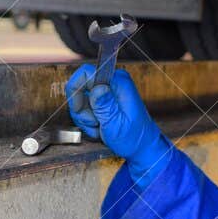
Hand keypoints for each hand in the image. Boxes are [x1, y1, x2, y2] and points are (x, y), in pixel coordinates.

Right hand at [64, 67, 173, 181]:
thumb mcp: (116, 124)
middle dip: (81, 109)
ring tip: (98, 128)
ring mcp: (108, 90)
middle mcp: (113, 82)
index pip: (86, 72)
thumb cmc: (134, 137)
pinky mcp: (105, 99)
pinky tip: (98, 128)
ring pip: (81, 99)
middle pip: (80, 87)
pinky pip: (86, 106)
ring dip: (85, 118)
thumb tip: (97, 88)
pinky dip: (88, 120)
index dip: (76, 89)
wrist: (141, 146)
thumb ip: (105, 106)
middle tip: (93, 123)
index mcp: (119, 83)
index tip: (78, 109)